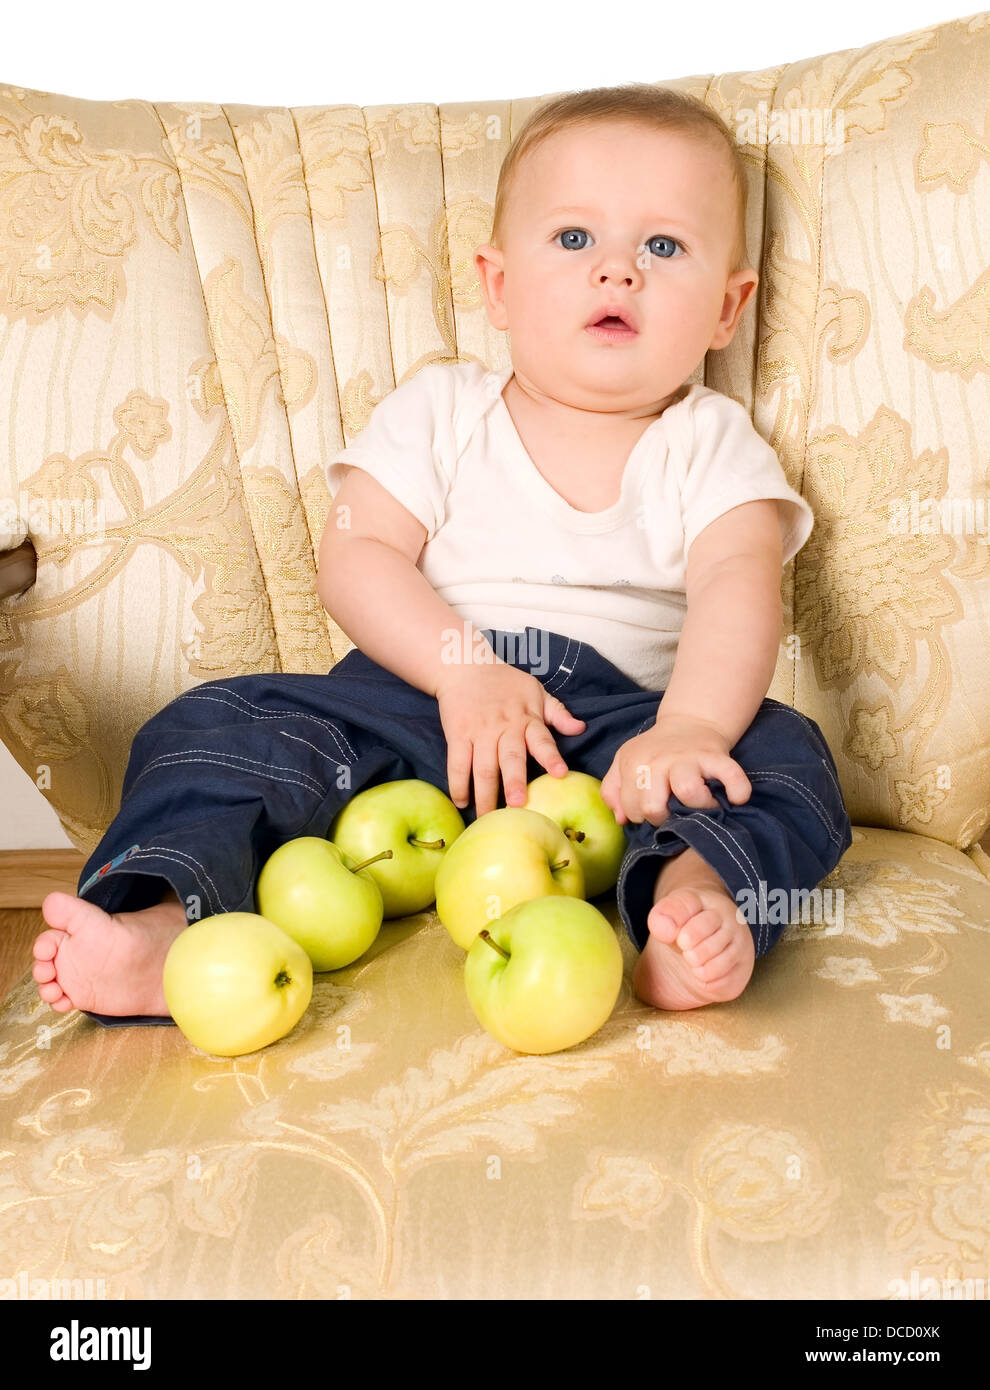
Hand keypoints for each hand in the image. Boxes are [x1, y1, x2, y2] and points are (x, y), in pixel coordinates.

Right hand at [435, 659, 585, 817]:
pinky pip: (457, 763)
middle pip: (509, 758)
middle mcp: (504, 728)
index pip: (542, 739)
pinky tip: (461, 802)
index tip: (560, 773)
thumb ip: (558, 713)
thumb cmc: (505, 683)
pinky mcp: (458, 735)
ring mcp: (479, 733)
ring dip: (484, 793)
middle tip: (517, 805)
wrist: (465, 666)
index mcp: (527, 719)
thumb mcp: (536, 692)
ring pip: (482, 767)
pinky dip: (457, 784)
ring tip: (488, 817)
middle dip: (513, 782)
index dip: (551, 756)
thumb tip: (581, 728)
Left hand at [599, 713, 750, 826]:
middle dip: (662, 818)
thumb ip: (613, 790)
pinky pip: (731, 775)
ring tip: (699, 804)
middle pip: (654, 806)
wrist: (689, 722)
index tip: (652, 808)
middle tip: (671, 810)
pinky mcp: (717, 756)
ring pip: (687, 792)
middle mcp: (659, 760)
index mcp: (634, 763)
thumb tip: (621, 819)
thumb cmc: (654, 750)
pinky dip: (737, 790)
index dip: (641, 816)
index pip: (632, 808)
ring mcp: (689, 758)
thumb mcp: (624, 763)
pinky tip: (735, 799)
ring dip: (696, 806)